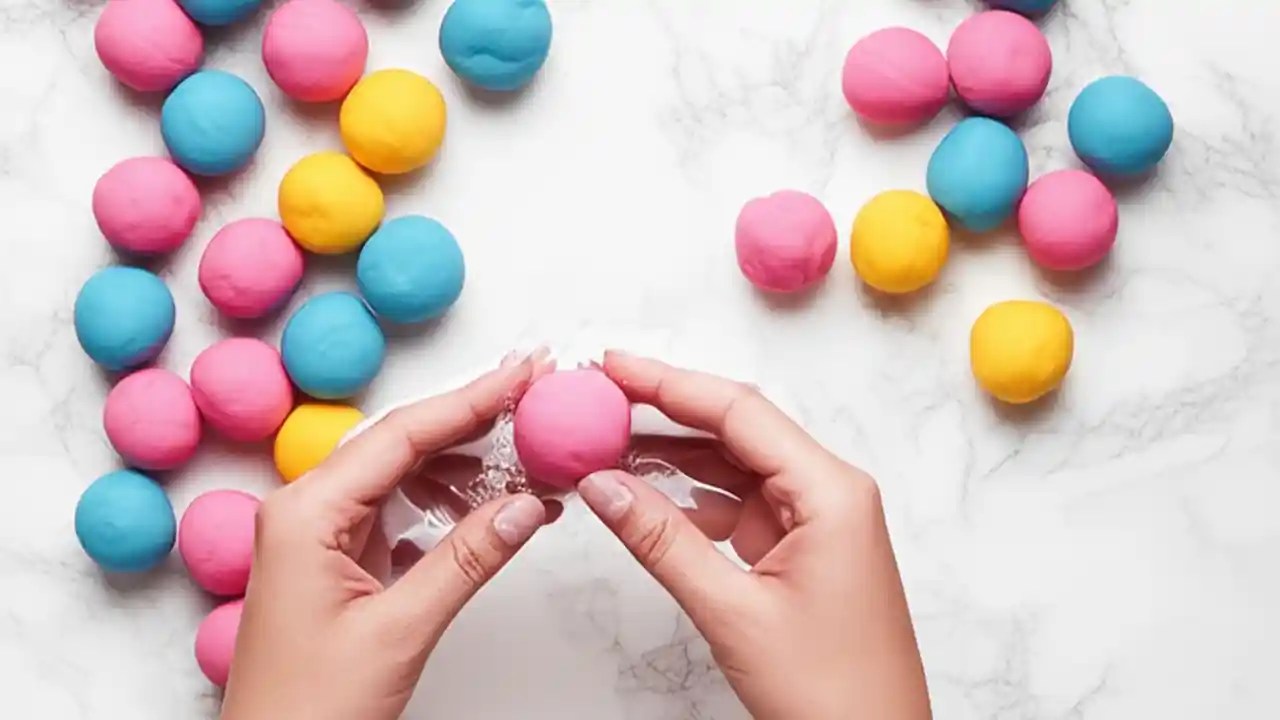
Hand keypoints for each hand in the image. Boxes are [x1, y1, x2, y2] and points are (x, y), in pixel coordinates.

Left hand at [222, 356, 550, 719]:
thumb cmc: (308, 709)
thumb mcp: (400, 630)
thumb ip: (468, 560)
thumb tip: (527, 505)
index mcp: (306, 514)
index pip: (403, 434)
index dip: (471, 399)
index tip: (525, 373)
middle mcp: (305, 512)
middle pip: (402, 443)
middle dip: (473, 420)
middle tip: (534, 395)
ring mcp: (319, 537)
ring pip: (402, 476)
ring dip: (465, 466)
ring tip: (527, 458)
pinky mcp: (336, 564)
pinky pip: (398, 513)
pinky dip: (446, 506)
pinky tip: (488, 508)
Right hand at [577, 352, 930, 719]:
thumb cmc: (832, 693)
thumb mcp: (732, 612)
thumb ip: (662, 541)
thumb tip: (604, 484)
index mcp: (830, 492)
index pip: (738, 414)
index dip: (669, 384)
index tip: (613, 367)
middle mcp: (829, 494)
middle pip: (737, 429)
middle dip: (666, 411)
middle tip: (600, 397)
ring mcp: (815, 521)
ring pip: (734, 466)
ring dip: (673, 456)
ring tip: (607, 441)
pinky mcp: (800, 550)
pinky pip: (738, 505)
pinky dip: (691, 499)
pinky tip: (646, 494)